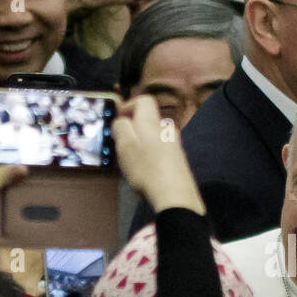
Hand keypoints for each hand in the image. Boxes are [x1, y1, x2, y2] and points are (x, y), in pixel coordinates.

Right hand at [113, 95, 204, 213]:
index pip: (144, 101)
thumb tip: (121, 121)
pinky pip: (160, 151)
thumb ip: (120, 127)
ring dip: (140, 144)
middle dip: (132, 129)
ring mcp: (175, 145)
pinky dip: (150, 156)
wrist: (175, 195)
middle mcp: (166, 129)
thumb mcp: (125, 145)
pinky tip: (145, 172)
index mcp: (152, 122)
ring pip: (153, 137)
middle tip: (121, 145)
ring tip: (131, 162)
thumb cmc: (146, 168)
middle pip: (147, 120)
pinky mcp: (178, 160)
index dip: (129, 106)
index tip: (118, 120)